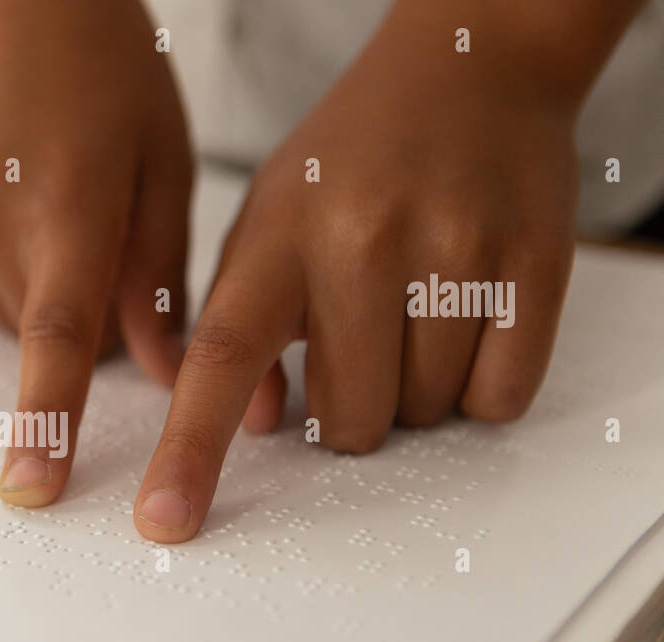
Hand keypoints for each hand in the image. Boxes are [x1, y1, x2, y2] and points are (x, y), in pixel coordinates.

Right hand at [0, 0, 191, 504]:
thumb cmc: (105, 62)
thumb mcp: (161, 160)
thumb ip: (159, 279)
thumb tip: (163, 376)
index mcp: (66, 198)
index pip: (55, 335)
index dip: (45, 419)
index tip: (30, 489)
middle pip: (37, 330)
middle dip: (81, 314)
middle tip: (99, 234)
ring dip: (33, 289)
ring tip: (48, 200)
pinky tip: (7, 197)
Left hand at [133, 2, 587, 542]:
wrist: (468, 67)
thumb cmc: (352, 159)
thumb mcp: (268, 221)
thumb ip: (245, 322)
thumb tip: (258, 423)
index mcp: (278, 238)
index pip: (222, 361)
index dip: (190, 452)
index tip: (164, 521)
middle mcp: (360, 243)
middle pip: (349, 421)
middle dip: (348, 409)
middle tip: (360, 339)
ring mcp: (452, 251)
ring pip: (425, 414)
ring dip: (414, 390)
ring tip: (413, 307)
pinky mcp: (530, 263)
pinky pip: (499, 397)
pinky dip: (480, 383)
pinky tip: (466, 315)